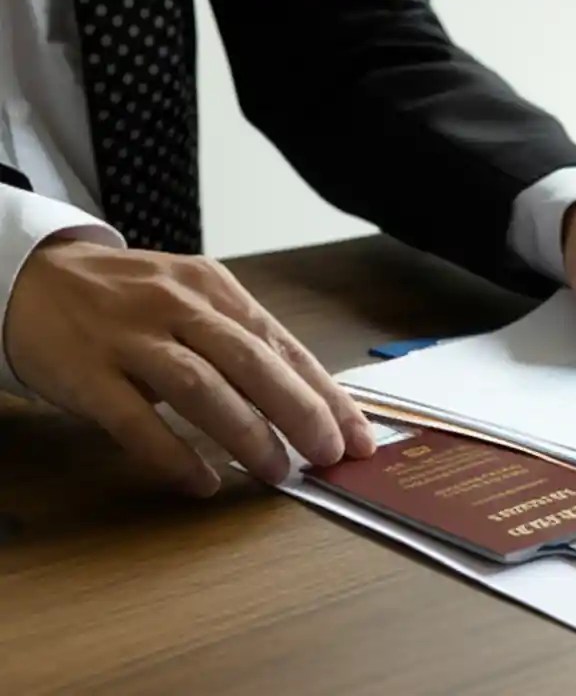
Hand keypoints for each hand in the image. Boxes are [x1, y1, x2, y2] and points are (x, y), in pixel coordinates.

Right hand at [6, 239, 375, 496]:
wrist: (29, 276)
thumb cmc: (129, 301)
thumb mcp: (192, 302)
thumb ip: (244, 345)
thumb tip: (310, 405)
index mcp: (215, 289)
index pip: (284, 345)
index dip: (326, 395)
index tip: (360, 437)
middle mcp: (177, 306)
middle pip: (252, 361)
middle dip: (300, 412)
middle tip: (329, 456)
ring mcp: (129, 336)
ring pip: (200, 386)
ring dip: (246, 433)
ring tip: (277, 472)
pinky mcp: (86, 370)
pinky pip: (135, 419)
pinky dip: (173, 454)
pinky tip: (203, 481)